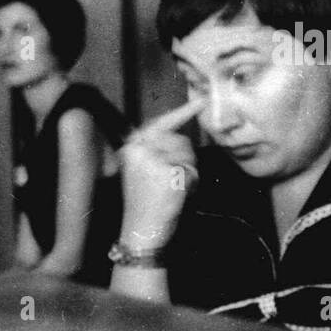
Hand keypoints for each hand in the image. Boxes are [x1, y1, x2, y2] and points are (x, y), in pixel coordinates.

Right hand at [117, 97, 204, 248]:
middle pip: (179, 139)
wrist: (141, 230)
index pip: (159, 124)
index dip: (181, 113)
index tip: (200, 101)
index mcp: (131, 148)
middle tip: (170, 181)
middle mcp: (139, 149)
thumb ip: (155, 150)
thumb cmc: (145, 203)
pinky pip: (191, 169)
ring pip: (187, 153)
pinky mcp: (168, 172)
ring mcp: (153, 159)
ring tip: (171, 188)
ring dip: (187, 170)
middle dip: (183, 158)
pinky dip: (191, 182)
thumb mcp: (142, 170)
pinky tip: (176, 194)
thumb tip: (180, 134)